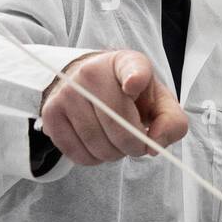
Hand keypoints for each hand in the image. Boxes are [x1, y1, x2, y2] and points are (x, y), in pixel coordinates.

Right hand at [40, 50, 187, 165]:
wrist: (94, 88)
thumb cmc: (134, 98)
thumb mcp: (160, 103)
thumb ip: (172, 123)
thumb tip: (154, 145)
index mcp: (126, 63)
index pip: (131, 68)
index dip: (134, 78)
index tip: (134, 86)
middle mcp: (92, 72)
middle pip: (118, 125)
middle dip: (134, 146)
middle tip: (138, 144)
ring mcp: (67, 91)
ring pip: (97, 143)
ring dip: (114, 154)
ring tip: (117, 141)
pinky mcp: (50, 112)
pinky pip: (76, 153)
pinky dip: (93, 159)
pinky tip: (99, 144)